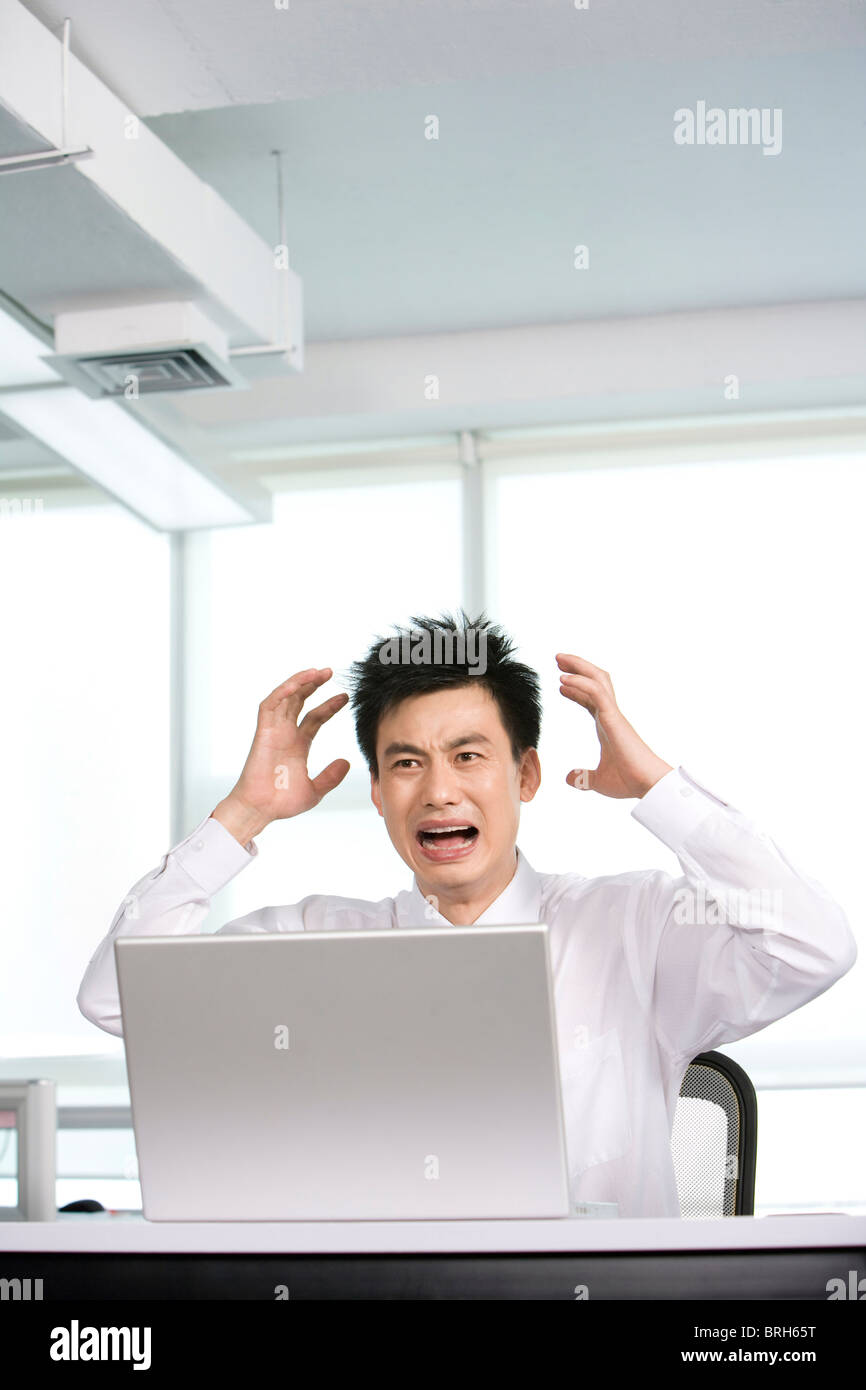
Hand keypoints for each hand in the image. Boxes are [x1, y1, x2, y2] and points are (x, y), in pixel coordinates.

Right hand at [213, 668, 349, 840]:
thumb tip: (347, 762)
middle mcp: (286, 734)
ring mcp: (274, 731)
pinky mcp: (262, 732)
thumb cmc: (281, 802)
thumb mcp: (315, 790)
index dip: (329, 706)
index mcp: (298, 744)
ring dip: (299, 682)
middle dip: (313, 685)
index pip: (315, 717)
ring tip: (317, 672)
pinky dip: (282, 692)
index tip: (345, 697)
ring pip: (285, 698)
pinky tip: (297, 684)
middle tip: (330, 672)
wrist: (260, 810)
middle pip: (299, 701)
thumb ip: (331, 776)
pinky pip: (269, 706)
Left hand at [556, 653, 672, 798]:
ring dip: (578, 666)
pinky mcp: (614, 718)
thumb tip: (569, 778)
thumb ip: (583, 777)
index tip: (561, 684)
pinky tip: (564, 680)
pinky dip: (580, 683)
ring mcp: (613, 714)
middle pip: (594, 681)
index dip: (576, 689)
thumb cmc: (629, 781)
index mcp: (608, 725)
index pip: (590, 700)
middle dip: (577, 667)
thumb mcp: (597, 781)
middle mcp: (610, 715)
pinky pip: (596, 693)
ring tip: (559, 659)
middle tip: (558, 659)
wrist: (647, 785)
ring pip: (597, 679)